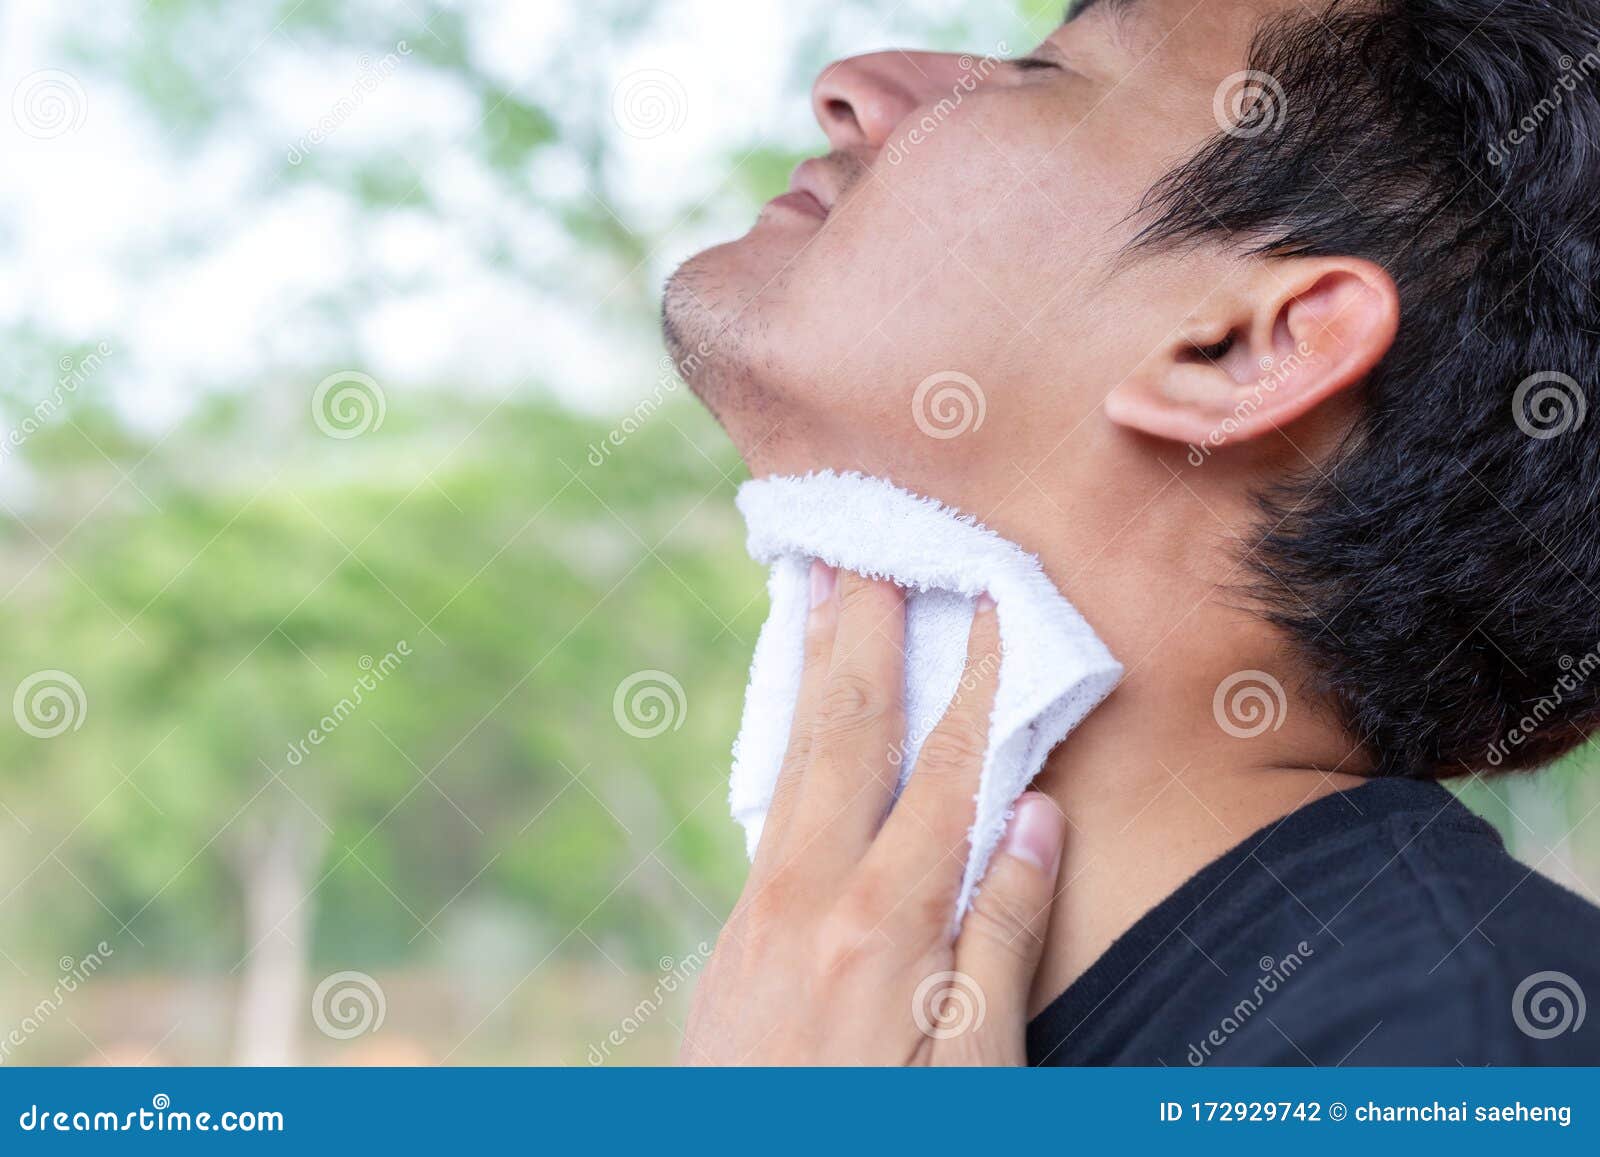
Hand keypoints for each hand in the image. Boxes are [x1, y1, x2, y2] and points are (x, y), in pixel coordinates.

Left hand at [681, 565, 1066, 1064]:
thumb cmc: (886, 1139)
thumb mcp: (977, 1070)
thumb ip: (1002, 940)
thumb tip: (1036, 818)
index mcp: (885, 923)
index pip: (946, 771)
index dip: (975, 682)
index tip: (989, 600)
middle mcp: (808, 899)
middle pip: (846, 739)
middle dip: (863, 638)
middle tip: (867, 549)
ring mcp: (758, 917)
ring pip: (791, 765)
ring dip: (809, 674)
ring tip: (816, 596)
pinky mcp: (732, 944)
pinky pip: (764, 814)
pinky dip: (783, 748)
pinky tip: (794, 726)